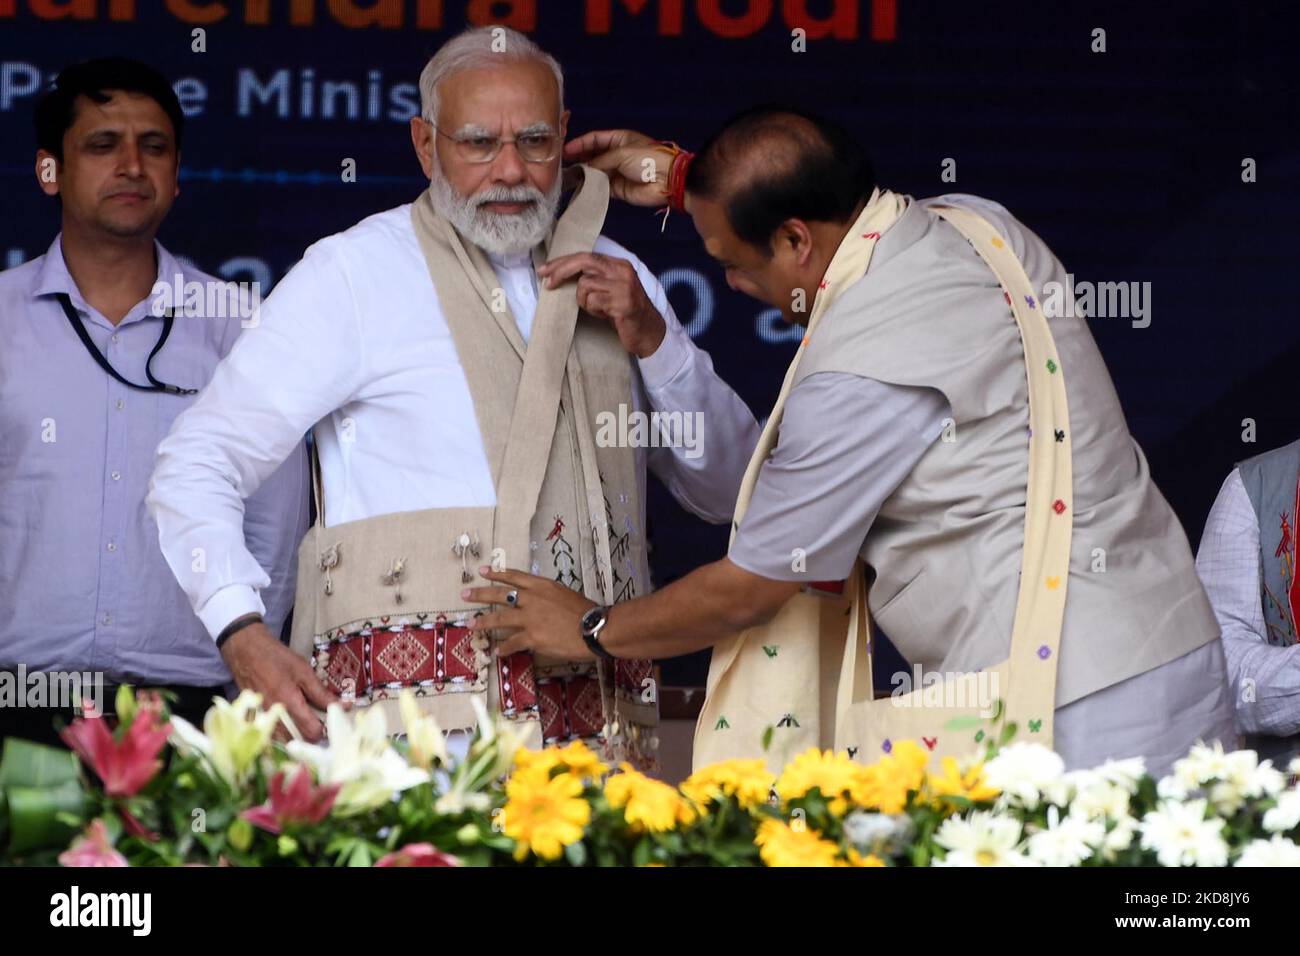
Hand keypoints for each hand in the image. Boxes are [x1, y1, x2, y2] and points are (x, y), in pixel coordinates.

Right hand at [219, 621, 338, 741]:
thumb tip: (344, 705)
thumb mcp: (303, 671)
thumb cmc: (275, 658)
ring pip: (284, 742)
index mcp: (289, 701)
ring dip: (297, 737)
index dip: (325, 729)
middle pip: (299, 740)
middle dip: (312, 735)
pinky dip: (282, 734)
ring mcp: (262, 719)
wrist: (245, 652)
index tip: (330, 721)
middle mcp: (274, 714)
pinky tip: (288, 723)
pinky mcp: (254, 719)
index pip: (312, 731)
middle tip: (319, 722)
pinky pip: (270, 736)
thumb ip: (322, 693)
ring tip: (304, 723)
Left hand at [462, 567, 596, 660]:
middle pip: (500, 594)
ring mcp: (530, 619)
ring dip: (484, 622)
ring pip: (500, 619)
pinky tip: (497, 652)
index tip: (483, 571)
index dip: (497, 573)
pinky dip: (504, 648)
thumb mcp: (564, 594)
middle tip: (465, 595)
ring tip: (471, 625)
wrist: (594, 628)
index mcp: (542, 586)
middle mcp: (532, 599)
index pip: (514, 576)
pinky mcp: (533, 637)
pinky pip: (512, 643)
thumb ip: (547, 596)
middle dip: (480, 594)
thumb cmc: (585, 611)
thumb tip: (537, 602)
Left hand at [537, 252, 666, 357]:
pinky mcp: (623, 303)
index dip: (563, 262)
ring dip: (584, 300)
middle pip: (584, 262)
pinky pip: (593, 302)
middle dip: (561, 271)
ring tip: (597, 309)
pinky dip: (593, 310)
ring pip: (586, 285)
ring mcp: (624, 286)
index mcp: (618, 264)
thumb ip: (592, 277)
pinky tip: (605, 315)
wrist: (647, 331)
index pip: (586, 255)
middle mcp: (622, 271)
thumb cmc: (622, 311)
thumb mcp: (609, 289)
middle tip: (548, 284)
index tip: (545, 270)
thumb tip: (559, 273)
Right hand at [563, 128, 674, 206]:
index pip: (595, 139)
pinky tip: (578, 188)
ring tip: (566, 176)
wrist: (666, 180)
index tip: (565, 150)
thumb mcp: (622, 153)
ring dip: (582, 174)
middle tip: (562, 163)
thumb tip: (584, 168)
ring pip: (594, 171)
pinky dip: (590, 187)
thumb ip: (600, 160)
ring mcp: (616, 172)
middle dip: (578, 158)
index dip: (580, 143)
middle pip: (592, 155)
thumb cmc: (646, 159)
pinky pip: (600, 187)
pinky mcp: (616, 189)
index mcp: (619, 139)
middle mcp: (616, 154)